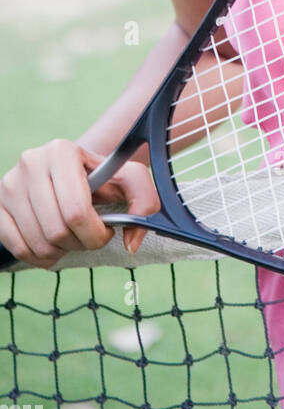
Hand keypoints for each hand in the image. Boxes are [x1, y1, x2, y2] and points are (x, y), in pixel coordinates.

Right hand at [0, 140, 158, 268]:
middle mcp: (30, 163)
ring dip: (60, 251)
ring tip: (72, 236)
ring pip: (37, 242)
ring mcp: (9, 185)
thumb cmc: (101, 179)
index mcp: (61, 151)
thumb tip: (131, 243)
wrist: (72, 173)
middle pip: (56, 230)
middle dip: (79, 243)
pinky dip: (38, 256)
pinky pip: (16, 247)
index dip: (95, 233)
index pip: (76, 211)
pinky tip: (52, 245)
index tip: (106, 230)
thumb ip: (144, 202)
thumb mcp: (130, 180)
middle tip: (88, 234)